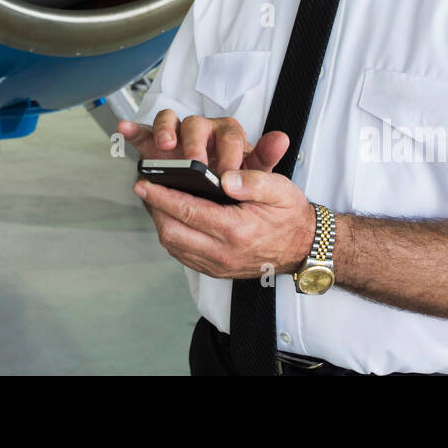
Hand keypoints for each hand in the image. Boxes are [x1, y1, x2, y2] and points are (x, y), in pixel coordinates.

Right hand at [116, 110, 290, 175]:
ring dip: (165, 130)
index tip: (227, 173)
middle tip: (196, 164)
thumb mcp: (264, 178)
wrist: (225, 199)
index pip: (229, 132)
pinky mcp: (157, 147)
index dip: (227, 150)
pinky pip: (145, 134)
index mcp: (229, 136)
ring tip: (166, 146)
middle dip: (194, 143)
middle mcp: (203, 132)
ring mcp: (178, 138)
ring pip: (169, 122)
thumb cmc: (241, 186)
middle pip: (196, 125)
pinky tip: (125, 128)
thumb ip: (268, 160)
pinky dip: (135, 130)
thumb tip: (280, 140)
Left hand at [134, 169, 314, 279]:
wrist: (303, 247)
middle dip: (154, 209)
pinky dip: (172, 235)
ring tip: (154, 200)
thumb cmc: (289, 215)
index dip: (162, 196)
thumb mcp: (280, 189)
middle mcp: (223, 253)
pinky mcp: (215, 271)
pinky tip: (171, 217)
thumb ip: (254, 180)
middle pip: (172, 232)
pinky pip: (183, 254)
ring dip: (160, 222)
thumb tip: (226, 177)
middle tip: (145, 188)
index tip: (144, 182)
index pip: (188, 211)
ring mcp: (218, 265)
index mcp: (236, 230)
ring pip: (173, 246)